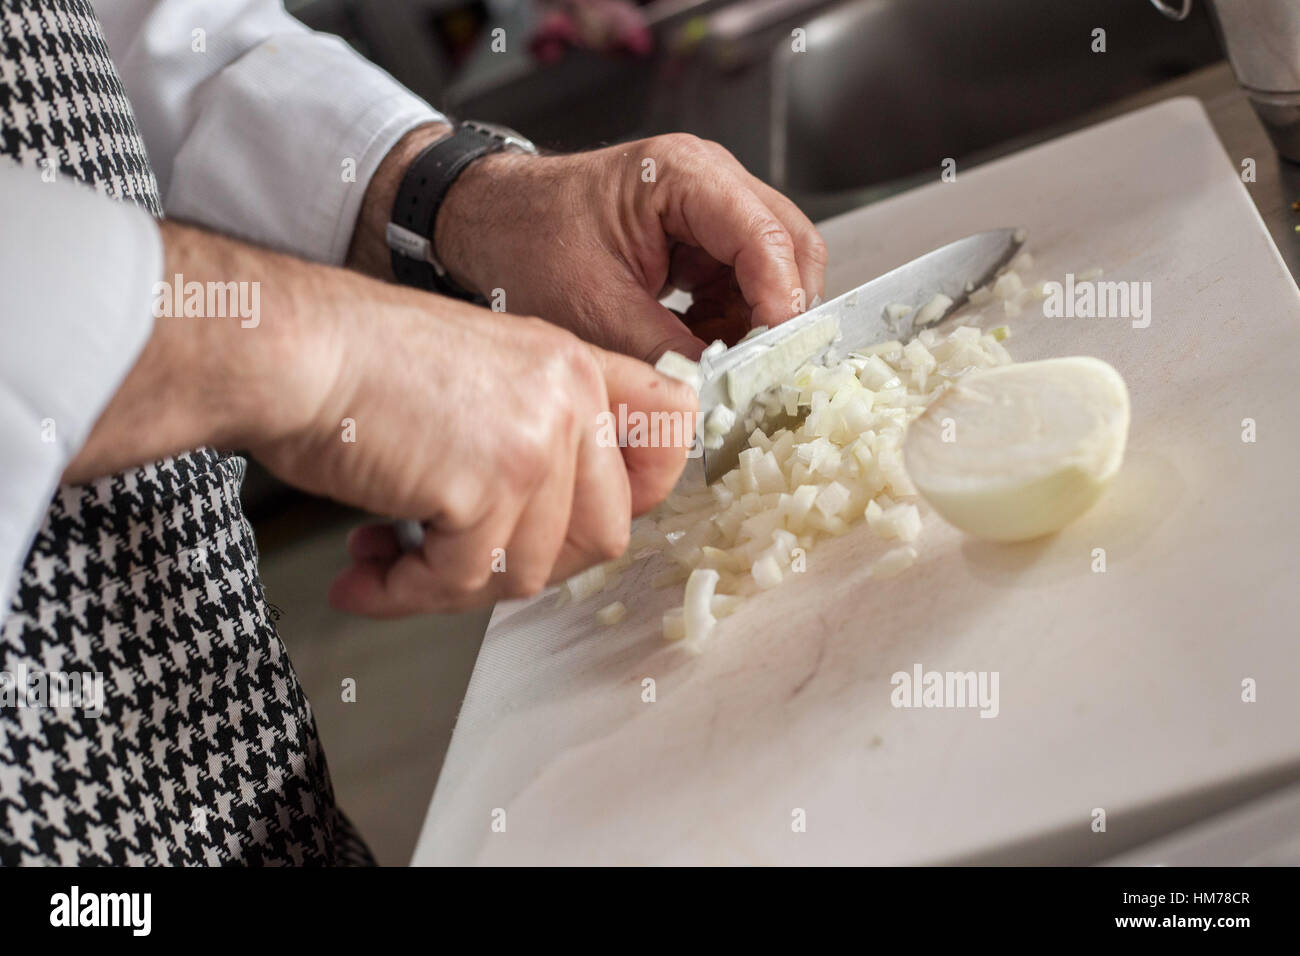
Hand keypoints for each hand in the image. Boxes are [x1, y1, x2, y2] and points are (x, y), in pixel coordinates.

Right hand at [71, 221, 696, 615]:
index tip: (590, 519)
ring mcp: (536, 443)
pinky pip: (465, 581)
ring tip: (390, 563)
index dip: (645, 488)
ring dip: (456, 585)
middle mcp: (569, 399)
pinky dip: (410, 594)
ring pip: (533, 572)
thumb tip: (552, 528)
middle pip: (604, 533)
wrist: (291, 350)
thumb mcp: (480, 374)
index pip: (671, 427)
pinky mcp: (487, 486)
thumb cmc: (358, 363)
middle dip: (528, 565)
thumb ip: (534, 433)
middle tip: (462, 562)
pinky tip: (368, 573)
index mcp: (573, 365)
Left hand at [432, 134, 828, 361]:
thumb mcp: (591, 308)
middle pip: (789, 247)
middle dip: (778, 314)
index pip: (765, 237)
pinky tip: (695, 346)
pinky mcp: (703, 240)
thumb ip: (662, 350)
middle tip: (755, 371)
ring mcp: (712, 209)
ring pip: (774, 271)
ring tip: (709, 359)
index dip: (780, 302)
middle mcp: (711, 181)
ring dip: (754, 323)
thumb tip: (716, 394)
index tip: (773, 361)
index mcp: (684, 174)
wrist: (489, 224)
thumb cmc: (525, 241)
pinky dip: (733, 324)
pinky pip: (745, 286)